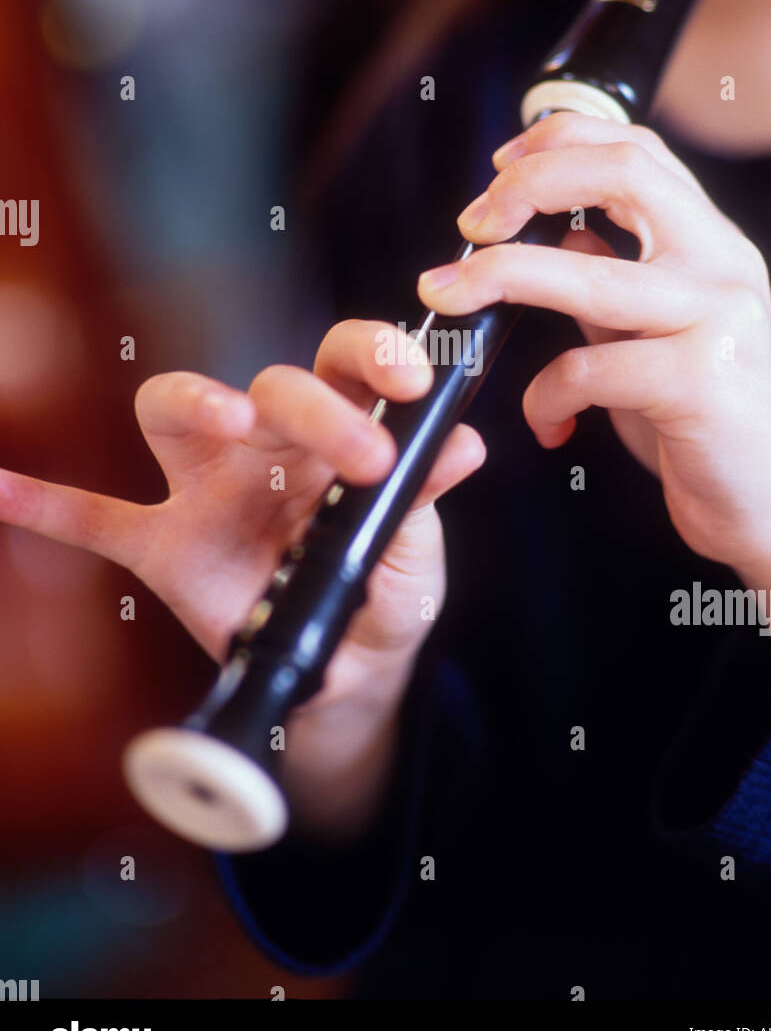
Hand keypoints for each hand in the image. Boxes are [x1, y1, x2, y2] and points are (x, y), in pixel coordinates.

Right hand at [0, 321, 484, 695]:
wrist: (342, 675)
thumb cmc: (385, 597)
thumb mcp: (415, 558)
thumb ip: (423, 505)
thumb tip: (464, 444)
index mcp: (337, 436)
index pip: (346, 364)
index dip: (373, 354)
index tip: (410, 382)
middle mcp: (270, 444)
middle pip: (269, 382)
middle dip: (314, 408)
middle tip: (361, 458)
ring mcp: (207, 489)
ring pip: (173, 411)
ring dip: (193, 402)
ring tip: (222, 420)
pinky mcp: (163, 546)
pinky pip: (96, 518)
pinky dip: (46, 503)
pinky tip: (0, 486)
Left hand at [419, 112, 770, 687]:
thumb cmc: (710, 423)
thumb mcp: (658, 335)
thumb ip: (612, 281)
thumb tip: (548, 237)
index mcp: (712, 244)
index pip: (637, 149)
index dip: (558, 140)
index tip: (498, 166)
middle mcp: (723, 265)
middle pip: (620, 173)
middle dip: (525, 185)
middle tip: (469, 223)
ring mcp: (718, 319)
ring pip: (586, 272)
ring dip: (497, 277)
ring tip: (447, 296)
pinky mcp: (700, 383)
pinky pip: (586, 371)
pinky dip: (545, 397)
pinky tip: (548, 424)